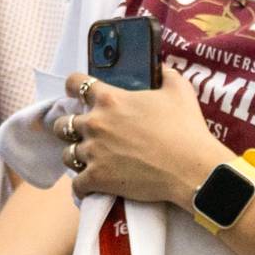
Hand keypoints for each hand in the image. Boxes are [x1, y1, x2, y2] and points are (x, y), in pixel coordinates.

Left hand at [59, 66, 225, 206]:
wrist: (191, 168)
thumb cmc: (185, 129)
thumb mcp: (180, 91)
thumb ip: (167, 75)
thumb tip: (163, 68)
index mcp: (109, 99)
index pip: (75, 83)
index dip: (73, 86)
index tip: (74, 92)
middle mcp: (95, 124)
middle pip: (63, 123)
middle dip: (69, 126)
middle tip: (82, 132)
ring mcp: (93, 152)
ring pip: (67, 154)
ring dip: (76, 155)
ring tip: (87, 159)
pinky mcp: (97, 178)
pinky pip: (76, 184)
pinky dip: (82, 185)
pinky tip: (89, 185)